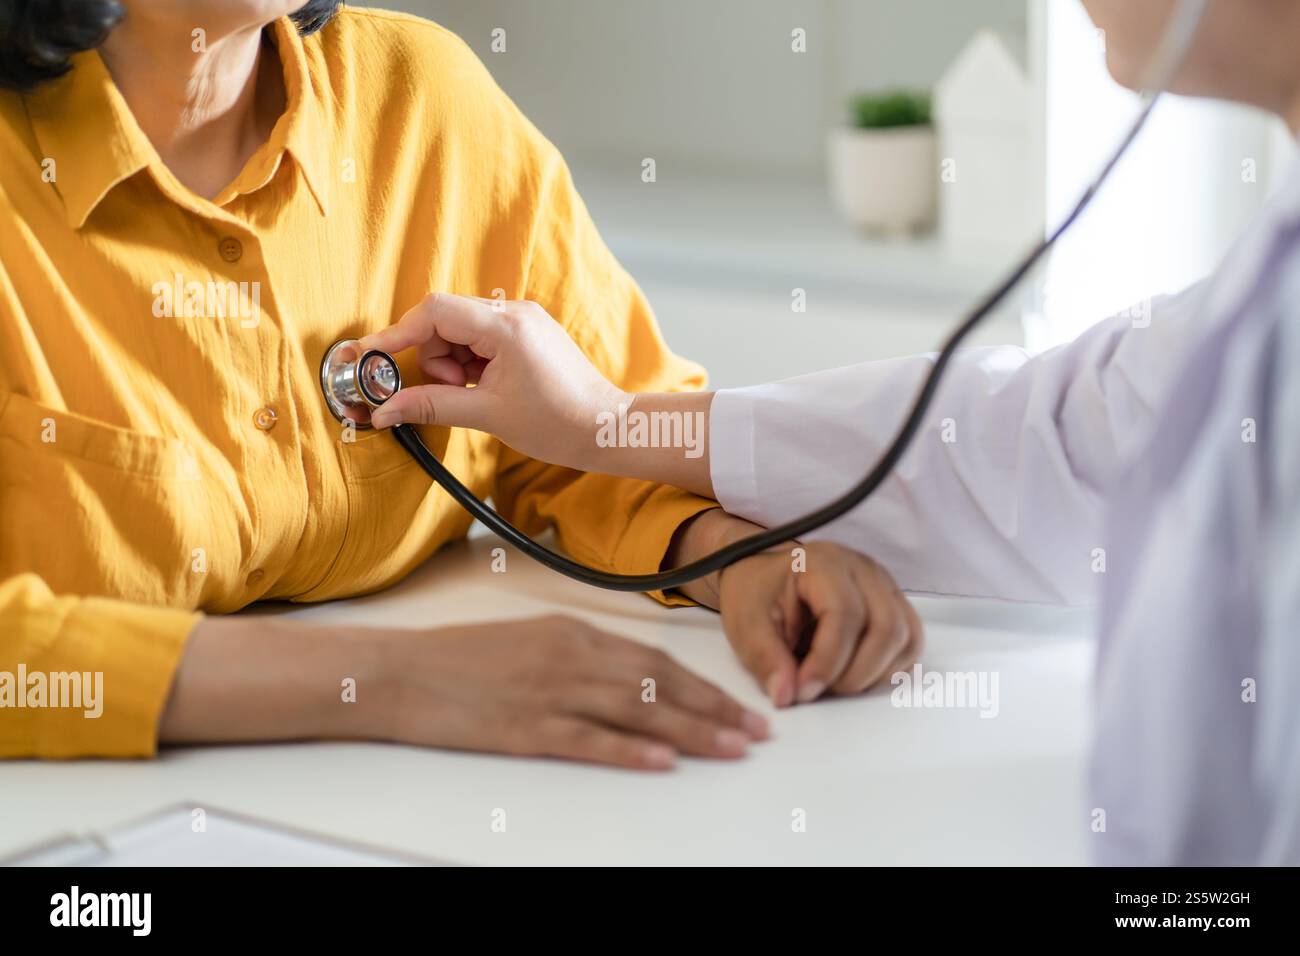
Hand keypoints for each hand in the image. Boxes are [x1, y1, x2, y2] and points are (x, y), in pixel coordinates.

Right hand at [359, 293, 624, 468]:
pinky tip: (484, 388)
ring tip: (476, 395)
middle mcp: (515, 313)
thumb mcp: (488, 415)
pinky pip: (480, 339)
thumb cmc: (559, 423)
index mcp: (507, 326)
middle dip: (434, 357)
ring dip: (452, 364)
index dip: (397, 333)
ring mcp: (523, 321)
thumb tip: (385, 411)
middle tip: (451, 391)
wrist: (607, 429)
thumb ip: (432, 405)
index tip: (370, 355)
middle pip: (444, 319)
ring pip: (460, 331)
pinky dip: (470, 363)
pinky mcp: (527, 334)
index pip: (434, 312)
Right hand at [380, 614, 769, 768]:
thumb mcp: (526, 638)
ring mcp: (549, 691)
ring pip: (636, 709)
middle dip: (714, 709)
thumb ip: (576, 653)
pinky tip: (662, 760)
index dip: (702, 684)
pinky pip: (588, 740)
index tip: (737, 705)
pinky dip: (629, 750)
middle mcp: (570, 656)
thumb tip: (625, 673)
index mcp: (572, 631)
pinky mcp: (525, 727)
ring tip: (732, 748)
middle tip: (756, 732)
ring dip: (690, 729)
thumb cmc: (456, 658)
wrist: (396, 672)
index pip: (655, 659)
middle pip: (658, 683)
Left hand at [719, 542, 922, 706]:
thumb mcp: (745, 624)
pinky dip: (889, 669)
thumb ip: (765, 658)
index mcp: (823, 564)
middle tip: (819, 689)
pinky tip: (856, 674)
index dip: (827, 661)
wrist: (764, 579)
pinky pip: (910, 642)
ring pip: (905, 637)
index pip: (845, 613)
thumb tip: (787, 694)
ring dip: (874, 674)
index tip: (803, 689)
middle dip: (855, 673)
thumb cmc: (757, 594)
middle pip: (886, 627)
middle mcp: (862, 570)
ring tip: (835, 682)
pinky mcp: (893, 606)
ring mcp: (883, 586)